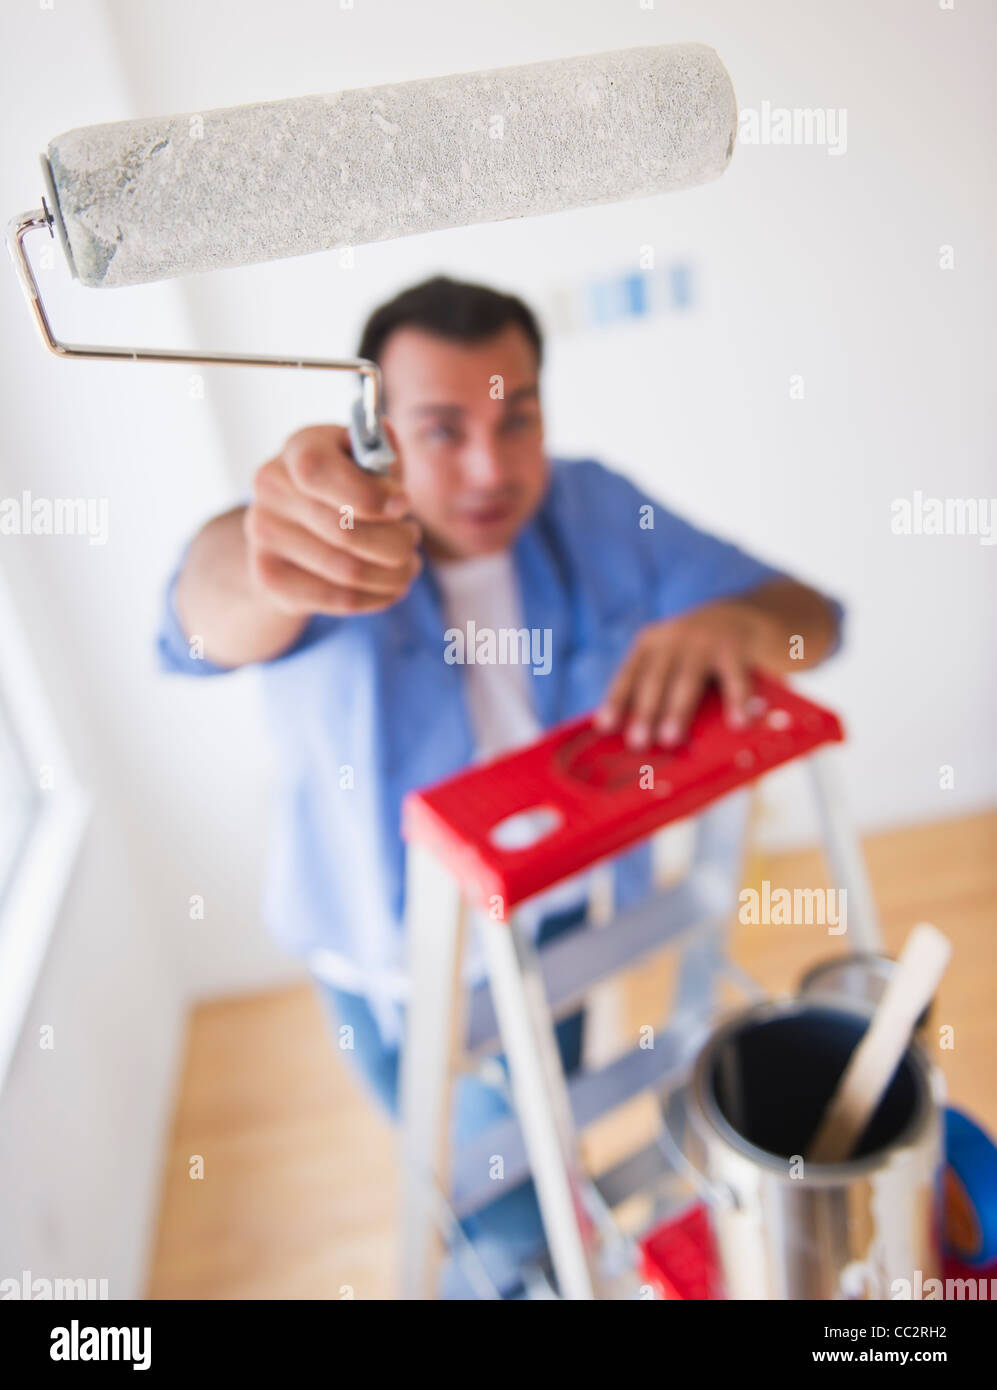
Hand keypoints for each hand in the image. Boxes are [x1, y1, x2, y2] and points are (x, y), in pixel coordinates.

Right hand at [244, 423, 421, 616]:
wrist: (298, 524)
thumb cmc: (348, 484)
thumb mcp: (369, 458)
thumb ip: (383, 454)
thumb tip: (388, 470)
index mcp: (298, 448)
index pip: (317, 471)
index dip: (368, 494)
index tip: (403, 504)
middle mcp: (271, 488)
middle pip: (344, 531)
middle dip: (396, 541)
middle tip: (411, 538)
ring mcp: (263, 535)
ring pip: (349, 570)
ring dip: (394, 573)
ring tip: (408, 565)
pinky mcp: (270, 579)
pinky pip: (339, 599)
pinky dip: (378, 596)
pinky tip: (391, 586)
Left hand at [594, 600, 770, 748]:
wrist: (741, 616)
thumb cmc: (696, 654)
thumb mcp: (671, 659)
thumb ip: (656, 689)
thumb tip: (640, 740)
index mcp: (651, 644)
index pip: (629, 674)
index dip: (616, 699)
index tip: (605, 726)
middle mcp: (674, 639)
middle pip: (655, 678)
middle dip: (645, 711)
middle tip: (637, 742)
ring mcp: (705, 641)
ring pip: (687, 679)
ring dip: (677, 710)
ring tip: (670, 739)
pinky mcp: (735, 646)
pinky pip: (734, 678)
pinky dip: (736, 701)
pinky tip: (737, 723)